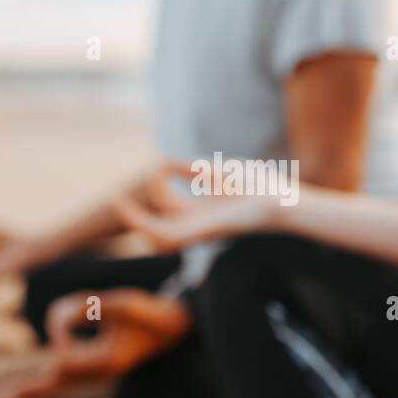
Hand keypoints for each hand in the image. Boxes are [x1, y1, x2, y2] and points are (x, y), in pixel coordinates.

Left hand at [0, 288, 192, 397]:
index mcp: (106, 364)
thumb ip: (93, 307)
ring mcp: (96, 373)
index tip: (74, 308)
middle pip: (55, 385)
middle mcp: (99, 374)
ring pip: (57, 386)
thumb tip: (57, 318)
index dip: (60, 328)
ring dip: (30, 394)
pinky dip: (43, 390)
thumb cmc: (152, 313)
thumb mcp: (126, 303)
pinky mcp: (94, 368)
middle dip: (28, 391)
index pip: (65, 356)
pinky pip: (63, 382)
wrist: (174, 327)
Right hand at [114, 163, 272, 252]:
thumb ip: (191, 168)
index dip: (150, 200)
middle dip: (135, 220)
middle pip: (157, 230)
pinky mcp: (199, 235)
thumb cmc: (259, 186)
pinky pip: (165, 235)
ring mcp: (198, 234)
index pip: (168, 214)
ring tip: (118, 204)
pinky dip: (146, 223)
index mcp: (202, 215)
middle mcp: (197, 228)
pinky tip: (136, 209)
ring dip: (136, 223)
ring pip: (156, 238)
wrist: (281, 203)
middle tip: (115, 201)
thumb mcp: (215, 170)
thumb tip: (166, 159)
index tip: (139, 181)